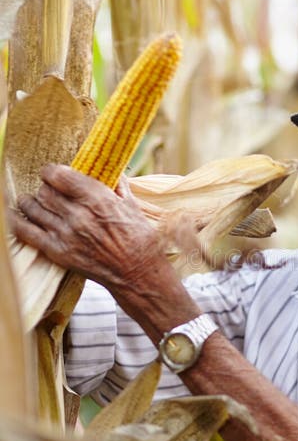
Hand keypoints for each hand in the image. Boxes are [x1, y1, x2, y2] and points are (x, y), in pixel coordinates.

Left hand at [11, 164, 165, 294]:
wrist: (137, 273)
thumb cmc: (139, 238)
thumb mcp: (131, 205)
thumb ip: (116, 184)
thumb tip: (108, 167)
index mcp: (97, 198)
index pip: (58, 175)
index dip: (52, 171)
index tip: (53, 173)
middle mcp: (78, 214)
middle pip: (45, 190)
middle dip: (45, 188)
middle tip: (50, 191)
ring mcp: (65, 233)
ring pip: (33, 207)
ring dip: (31, 201)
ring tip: (34, 201)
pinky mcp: (57, 251)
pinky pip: (26, 231)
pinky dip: (17, 220)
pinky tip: (15, 214)